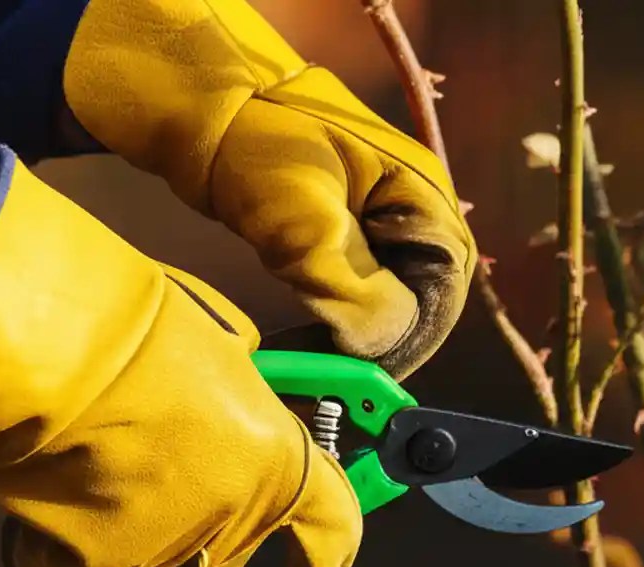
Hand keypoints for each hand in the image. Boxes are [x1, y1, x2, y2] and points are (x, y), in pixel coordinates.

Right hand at [0, 147, 360, 566]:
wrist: (48, 350)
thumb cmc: (141, 326)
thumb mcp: (225, 343)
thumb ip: (247, 387)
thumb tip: (239, 386)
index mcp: (282, 464)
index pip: (333, 526)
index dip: (331, 556)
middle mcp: (231, 521)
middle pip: (239, 540)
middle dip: (224, 508)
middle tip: (187, 460)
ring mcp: (159, 551)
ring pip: (166, 553)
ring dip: (152, 515)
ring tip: (111, 446)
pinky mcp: (85, 566)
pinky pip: (88, 562)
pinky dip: (76, 533)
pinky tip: (61, 478)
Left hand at [60, 0, 476, 379]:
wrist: (198, 110)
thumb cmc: (254, 147)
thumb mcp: (306, 225)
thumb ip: (358, 293)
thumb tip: (382, 349)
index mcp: (422, 193)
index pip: (445, 283)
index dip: (414, 335)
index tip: (371, 375)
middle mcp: (413, 207)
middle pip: (426, 294)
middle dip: (388, 339)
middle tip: (344, 379)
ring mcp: (381, 217)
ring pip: (393, 294)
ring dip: (361, 332)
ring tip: (320, 362)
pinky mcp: (348, 229)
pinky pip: (362, 285)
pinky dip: (339, 316)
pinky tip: (311, 336)